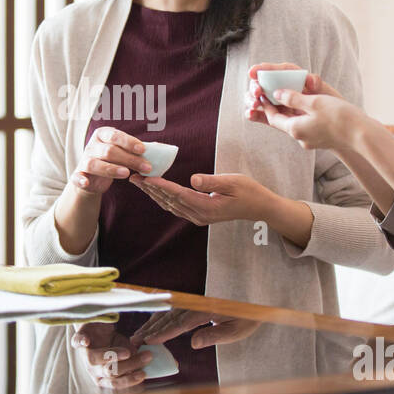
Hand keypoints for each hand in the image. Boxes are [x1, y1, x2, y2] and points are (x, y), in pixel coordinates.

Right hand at [69, 127, 152, 196]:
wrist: (93, 178)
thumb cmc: (112, 160)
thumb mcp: (124, 152)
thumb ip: (137, 149)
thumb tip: (159, 148)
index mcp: (103, 135)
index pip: (115, 136)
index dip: (129, 142)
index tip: (143, 149)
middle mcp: (92, 145)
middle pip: (109, 151)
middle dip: (129, 159)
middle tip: (147, 167)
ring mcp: (84, 160)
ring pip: (95, 163)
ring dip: (111, 168)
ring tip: (127, 173)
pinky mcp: (78, 175)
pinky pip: (77, 176)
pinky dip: (80, 179)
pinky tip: (86, 182)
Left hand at [71, 320, 152, 391]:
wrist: (100, 326)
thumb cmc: (115, 344)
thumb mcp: (128, 352)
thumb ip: (134, 359)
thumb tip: (145, 363)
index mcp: (103, 377)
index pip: (115, 383)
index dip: (129, 381)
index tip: (144, 374)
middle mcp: (92, 369)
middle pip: (108, 372)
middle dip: (129, 366)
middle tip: (147, 357)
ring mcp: (84, 354)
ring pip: (93, 360)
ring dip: (111, 356)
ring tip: (128, 352)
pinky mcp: (78, 339)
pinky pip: (76, 341)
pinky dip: (80, 341)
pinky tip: (86, 341)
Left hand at [128, 172, 271, 225]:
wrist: (260, 207)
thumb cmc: (249, 191)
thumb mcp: (233, 182)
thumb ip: (212, 182)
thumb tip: (193, 180)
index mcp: (207, 207)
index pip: (179, 194)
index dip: (161, 185)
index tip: (146, 177)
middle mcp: (200, 215)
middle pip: (169, 201)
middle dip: (150, 188)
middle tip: (133, 176)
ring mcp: (199, 217)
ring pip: (170, 205)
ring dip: (153, 194)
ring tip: (138, 182)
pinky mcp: (200, 216)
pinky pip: (176, 208)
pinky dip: (163, 198)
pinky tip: (154, 191)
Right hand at [130, 309, 261, 348]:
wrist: (257, 296)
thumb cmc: (249, 317)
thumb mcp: (236, 331)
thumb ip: (214, 336)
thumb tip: (193, 343)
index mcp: (207, 310)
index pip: (181, 323)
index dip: (164, 332)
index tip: (150, 340)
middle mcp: (198, 303)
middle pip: (170, 316)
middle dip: (152, 329)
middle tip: (136, 340)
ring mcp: (195, 301)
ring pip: (169, 312)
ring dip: (153, 322)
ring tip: (139, 334)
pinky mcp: (195, 301)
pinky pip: (174, 308)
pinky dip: (161, 314)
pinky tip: (151, 319)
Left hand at [245, 64, 354, 150]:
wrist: (361, 135)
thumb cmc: (339, 117)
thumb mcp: (314, 102)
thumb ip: (293, 98)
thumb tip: (277, 93)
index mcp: (295, 129)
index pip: (273, 118)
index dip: (267, 106)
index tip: (264, 94)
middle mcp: (301, 138)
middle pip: (283, 122)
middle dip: (279, 109)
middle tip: (276, 94)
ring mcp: (311, 142)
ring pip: (296, 125)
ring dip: (292, 113)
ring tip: (293, 99)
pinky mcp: (322, 141)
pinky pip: (308, 128)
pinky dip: (304, 118)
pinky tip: (310, 109)